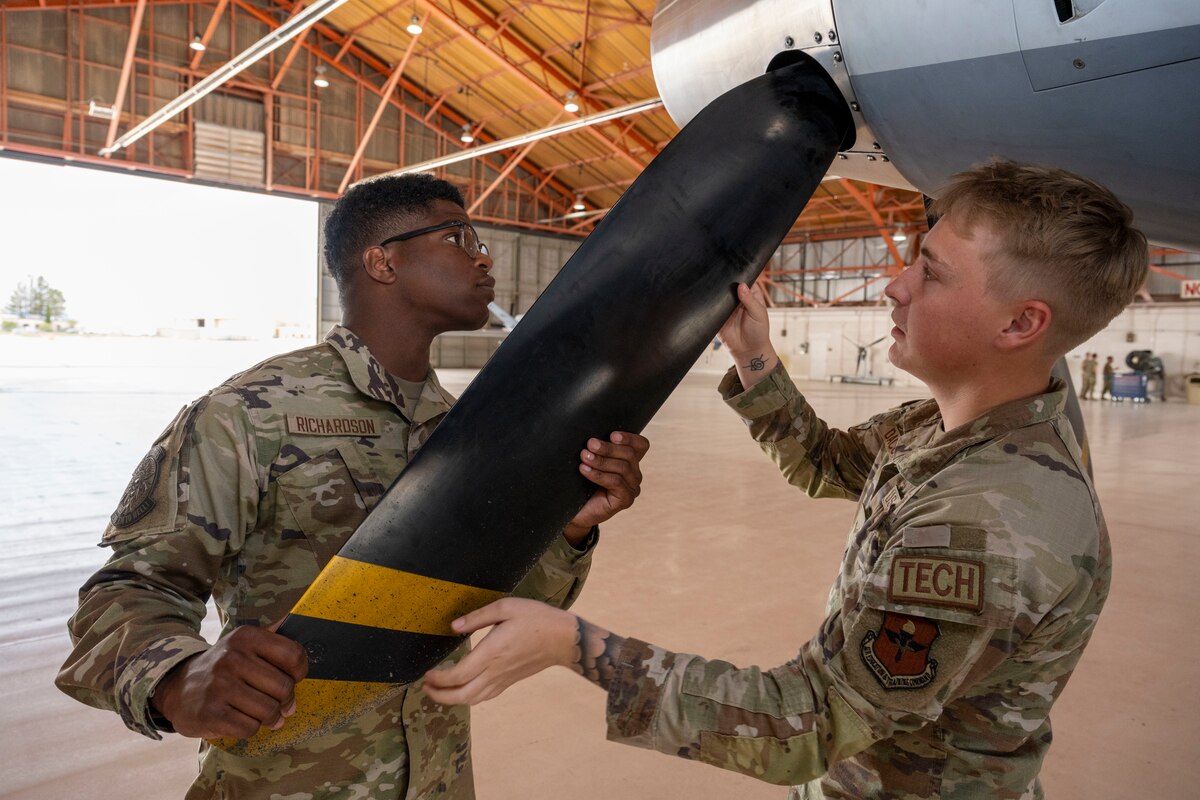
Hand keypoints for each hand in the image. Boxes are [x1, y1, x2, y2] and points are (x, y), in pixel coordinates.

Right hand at [151, 621, 307, 738]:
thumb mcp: (243, 644)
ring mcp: (219, 686)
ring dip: (271, 718)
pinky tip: (241, 719)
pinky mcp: (210, 713)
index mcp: (246, 637)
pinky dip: (251, 728)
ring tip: (263, 714)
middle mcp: (232, 658)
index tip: (292, 678)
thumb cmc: (224, 668)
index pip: (293, 655)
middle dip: (286, 701)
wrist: (178, 688)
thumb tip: (298, 617)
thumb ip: (273, 634)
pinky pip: (250, 728)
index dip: (299, 672)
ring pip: (269, 711)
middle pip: (284, 687)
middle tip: (280, 703)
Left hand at [422, 598, 576, 704]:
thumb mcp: (506, 607)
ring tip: (437, 691)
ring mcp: (503, 679)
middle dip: (439, 695)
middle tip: (425, 686)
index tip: (427, 673)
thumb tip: (454, 626)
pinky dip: (468, 698)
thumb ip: (477, 617)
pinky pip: (484, 696)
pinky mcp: (509, 682)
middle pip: (461, 695)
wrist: (563, 639)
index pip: (458, 675)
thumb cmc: (536, 619)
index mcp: (491, 652)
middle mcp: (495, 671)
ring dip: (451, 699)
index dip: (439, 679)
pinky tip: (463, 690)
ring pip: (472, 699)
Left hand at [563, 431, 650, 543]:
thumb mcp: (591, 461)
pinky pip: (616, 482)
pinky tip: (584, 470)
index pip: (641, 445)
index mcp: (630, 461)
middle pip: (629, 455)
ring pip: (623, 468)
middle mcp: (635, 474)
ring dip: (601, 460)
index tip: (612, 435)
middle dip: (608, 448)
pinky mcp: (625, 500)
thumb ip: (597, 448)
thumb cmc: (581, 483)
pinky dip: (599, 474)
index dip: (630, 438)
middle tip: (590, 444)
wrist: (575, 511)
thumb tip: (592, 435)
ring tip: (584, 456)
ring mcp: (632, 489)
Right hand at [718, 282, 777, 389]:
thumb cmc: (758, 332)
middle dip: (726, 283)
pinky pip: (711, 308)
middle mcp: (737, 298)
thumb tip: (741, 285)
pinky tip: (710, 304)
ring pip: (719, 295)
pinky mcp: (717, 316)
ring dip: (717, 293)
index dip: (739, 276)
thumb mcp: (758, 314)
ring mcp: (726, 307)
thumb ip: (750, 300)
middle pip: (729, 285)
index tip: (734, 272)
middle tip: (723, 282)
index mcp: (750, 294)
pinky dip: (709, 306)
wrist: (748, 351)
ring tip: (717, 293)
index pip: (744, 280)